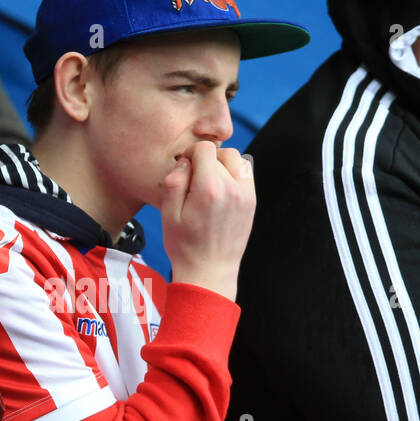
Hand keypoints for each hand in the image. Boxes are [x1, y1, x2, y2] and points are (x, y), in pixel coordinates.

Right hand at [159, 141, 254, 300]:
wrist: (210, 271)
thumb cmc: (185, 246)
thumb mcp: (169, 214)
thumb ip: (174, 182)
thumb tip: (185, 162)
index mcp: (208, 190)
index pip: (204, 148)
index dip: (190, 154)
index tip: (185, 168)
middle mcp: (231, 189)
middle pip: (220, 153)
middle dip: (205, 159)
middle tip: (194, 179)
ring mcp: (245, 195)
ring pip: (236, 159)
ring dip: (221, 164)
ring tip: (209, 183)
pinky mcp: (251, 202)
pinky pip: (246, 173)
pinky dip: (234, 174)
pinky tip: (221, 189)